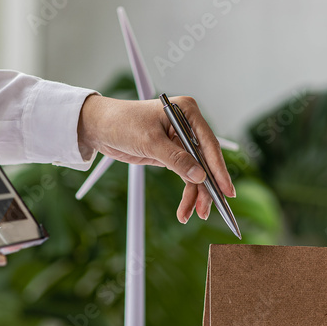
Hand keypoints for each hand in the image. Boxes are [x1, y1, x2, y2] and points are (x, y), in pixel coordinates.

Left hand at [77, 94, 235, 222]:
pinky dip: (187, 192)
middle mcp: (188, 126)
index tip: (227, 189)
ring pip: (197, 172)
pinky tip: (186, 209)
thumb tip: (199, 176)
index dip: (219, 168)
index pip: (208, 143)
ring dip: (197, 194)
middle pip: (206, 160)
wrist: (100, 127)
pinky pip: (186, 176)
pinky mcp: (172, 155)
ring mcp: (181, 141)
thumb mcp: (149, 141)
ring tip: (196, 213)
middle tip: (211, 208)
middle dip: (208, 187)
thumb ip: (175, 158)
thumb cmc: (122, 122)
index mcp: (187, 112)